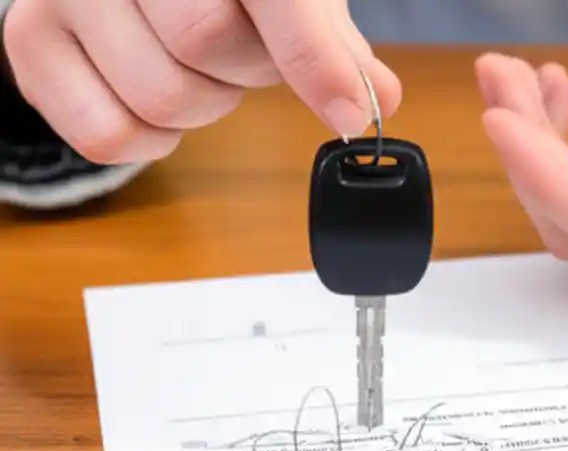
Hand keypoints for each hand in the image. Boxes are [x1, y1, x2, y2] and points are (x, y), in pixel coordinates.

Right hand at [1, 0, 399, 163]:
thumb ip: (333, 43)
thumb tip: (378, 99)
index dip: (313, 59)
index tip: (352, 116)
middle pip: (206, 41)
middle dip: (249, 70)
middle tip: (246, 52)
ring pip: (161, 96)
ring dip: (206, 105)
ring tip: (199, 65)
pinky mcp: (30, 38)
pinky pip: (107, 135)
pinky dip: (151, 140)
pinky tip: (157, 95)